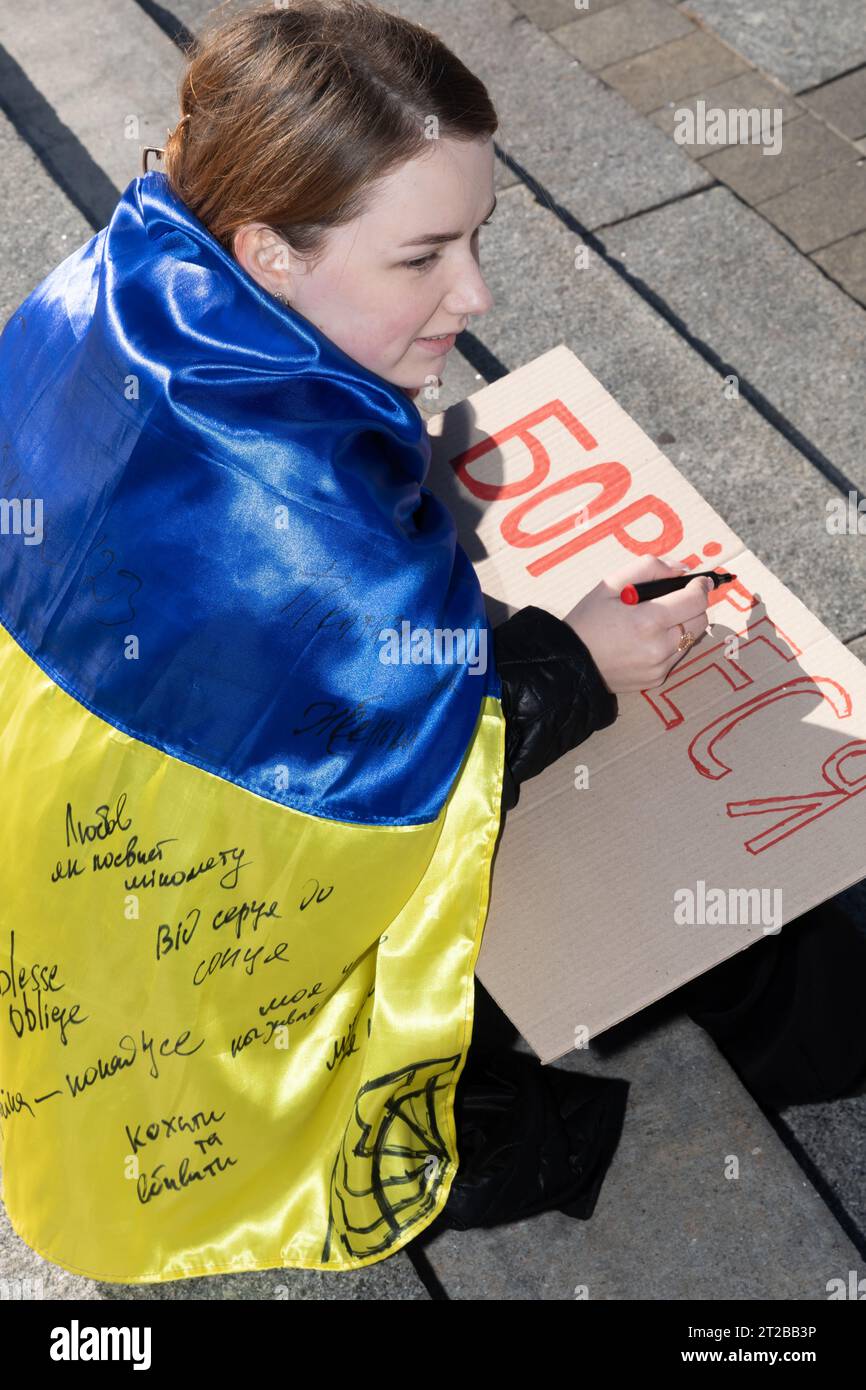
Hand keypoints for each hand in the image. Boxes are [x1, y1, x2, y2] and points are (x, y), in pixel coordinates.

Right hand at [563, 556, 713, 694]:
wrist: (568, 662)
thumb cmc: (588, 620)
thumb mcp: (611, 583)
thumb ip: (649, 568)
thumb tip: (682, 569)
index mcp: (648, 620)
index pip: (696, 600)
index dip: (700, 586)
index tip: (697, 581)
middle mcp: (658, 647)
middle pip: (700, 621)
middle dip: (693, 606)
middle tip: (676, 599)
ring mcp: (659, 667)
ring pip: (691, 639)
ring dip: (682, 625)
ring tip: (656, 620)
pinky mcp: (656, 680)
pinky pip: (676, 656)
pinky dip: (670, 644)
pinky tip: (647, 640)